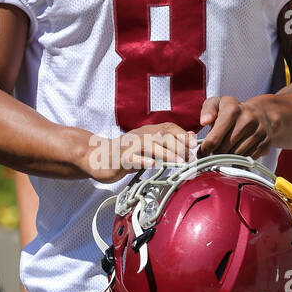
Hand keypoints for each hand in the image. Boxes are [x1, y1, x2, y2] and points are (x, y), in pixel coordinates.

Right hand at [83, 123, 197, 182]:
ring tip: (179, 162)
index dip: (182, 135)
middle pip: (163, 136)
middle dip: (179, 146)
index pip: (169, 127)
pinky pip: (132, 158)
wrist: (97, 156)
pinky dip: (142, 160)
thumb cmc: (124, 154)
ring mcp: (130, 146)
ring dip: (166, 153)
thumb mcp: (147, 147)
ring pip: (150, 145)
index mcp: (147, 132)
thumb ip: (166, 143)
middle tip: (190, 158)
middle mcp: (140, 136)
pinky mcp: (121, 158)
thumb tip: (190, 138)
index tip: (194, 145)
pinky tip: (151, 164)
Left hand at [197, 95, 273, 158]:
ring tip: (227, 148)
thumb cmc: (233, 112)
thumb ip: (207, 110)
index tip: (202, 152)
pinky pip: (247, 159)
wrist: (261, 114)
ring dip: (228, 157)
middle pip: (223, 150)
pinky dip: (241, 159)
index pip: (213, 139)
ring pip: (235, 157)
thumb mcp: (218, 104)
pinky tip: (239, 150)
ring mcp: (258, 132)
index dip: (205, 149)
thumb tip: (204, 121)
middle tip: (216, 149)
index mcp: (232, 110)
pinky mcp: (266, 143)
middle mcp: (247, 120)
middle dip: (216, 152)